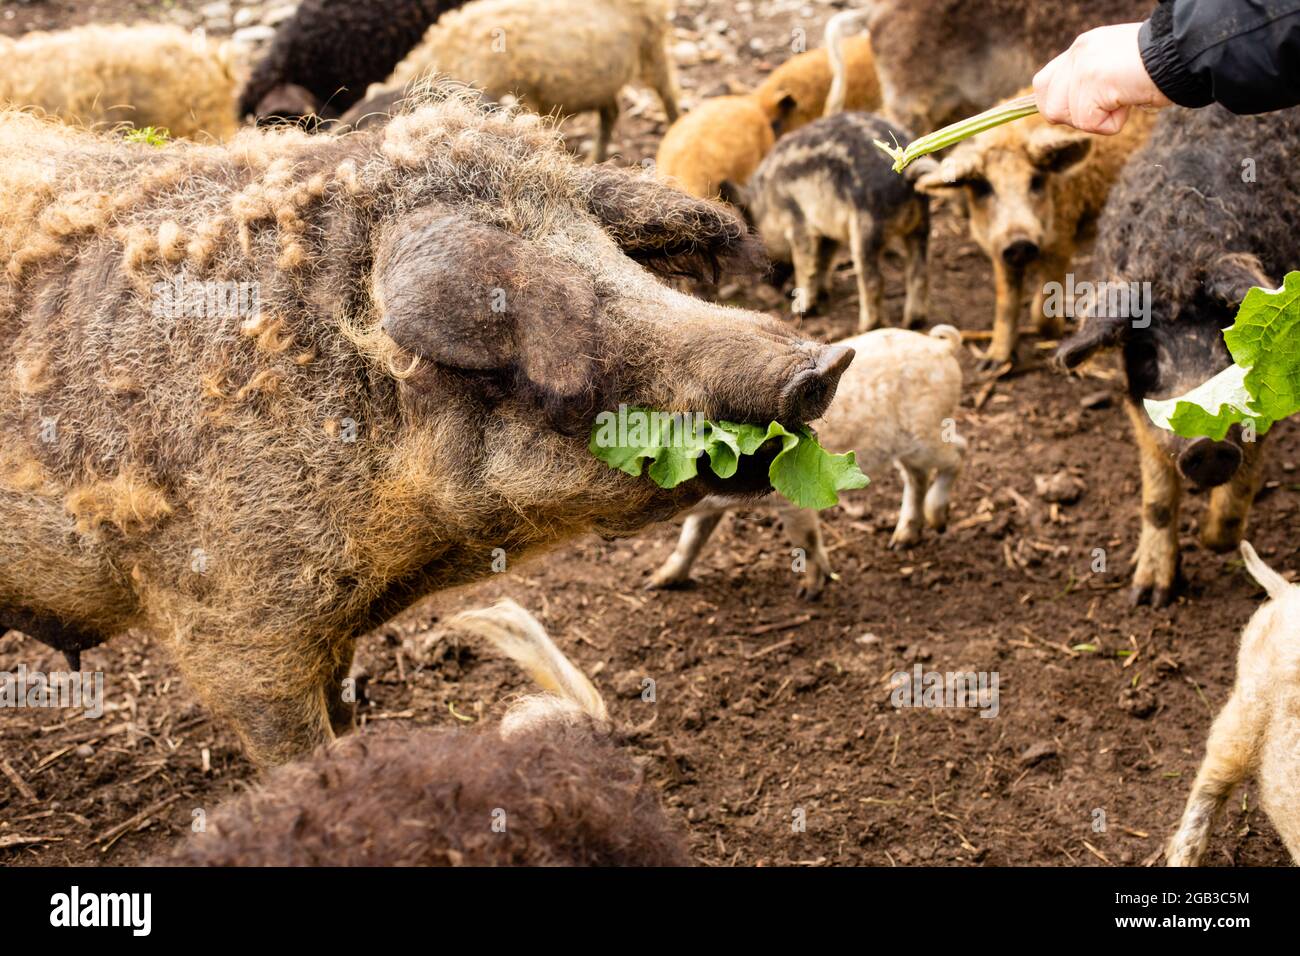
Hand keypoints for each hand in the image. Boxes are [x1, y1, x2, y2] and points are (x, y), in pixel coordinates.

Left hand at [1033, 23, 1171, 133]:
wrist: (1184, 53)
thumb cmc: (1161, 67)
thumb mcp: (1117, 69)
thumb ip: (1091, 83)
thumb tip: (1074, 110)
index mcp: (1083, 48)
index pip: (1044, 83)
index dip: (1059, 104)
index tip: (1083, 110)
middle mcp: (1078, 52)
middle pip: (1048, 105)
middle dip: (1074, 117)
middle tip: (1106, 107)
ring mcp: (1083, 66)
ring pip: (1068, 116)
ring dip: (1096, 120)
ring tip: (1122, 100)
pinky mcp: (1092, 81)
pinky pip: (1090, 123)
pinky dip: (1112, 123)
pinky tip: (1129, 102)